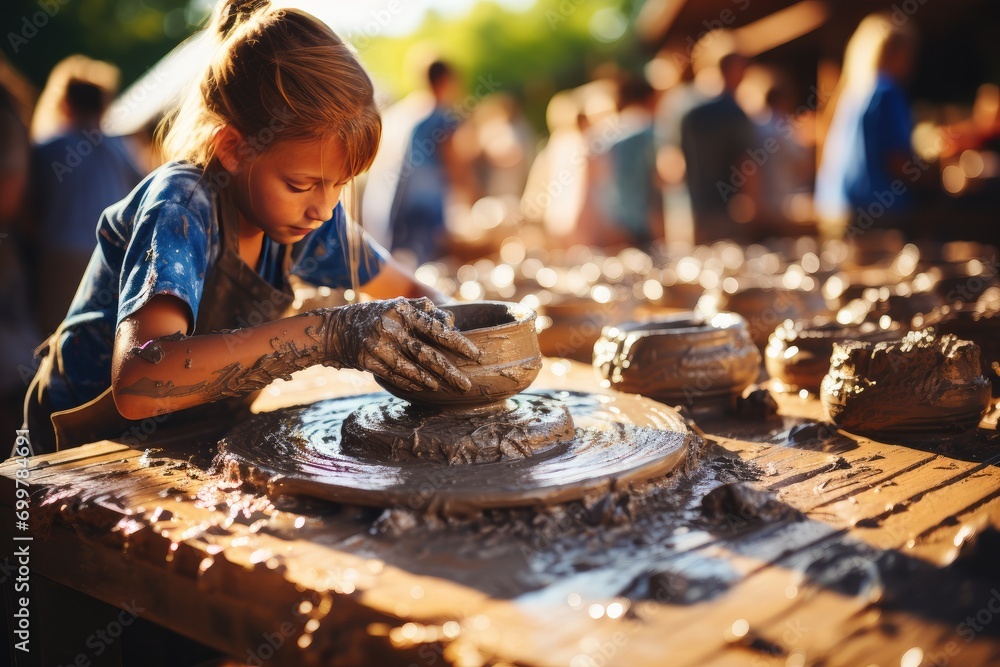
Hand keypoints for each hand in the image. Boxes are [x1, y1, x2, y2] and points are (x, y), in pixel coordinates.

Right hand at [312, 297, 478, 392]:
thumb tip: (452, 324)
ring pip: (411, 368)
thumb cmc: (377, 316)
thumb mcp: (399, 306)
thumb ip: (426, 312)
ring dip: (432, 380)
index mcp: (403, 310)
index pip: (437, 328)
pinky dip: (411, 382)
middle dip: (450, 371)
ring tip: (449, 388)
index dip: (458, 343)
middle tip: (467, 384)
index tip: (476, 355)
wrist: (335, 328)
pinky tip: (425, 388)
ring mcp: (378, 345)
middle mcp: (391, 326)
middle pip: (427, 353)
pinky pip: (395, 375)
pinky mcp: (368, 361)